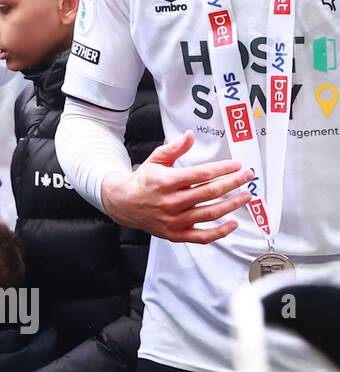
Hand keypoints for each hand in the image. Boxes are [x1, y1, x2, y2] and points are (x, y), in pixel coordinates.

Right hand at [101, 130, 253, 243]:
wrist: (124, 203)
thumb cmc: (143, 181)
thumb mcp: (155, 160)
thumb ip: (174, 148)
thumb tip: (190, 135)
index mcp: (166, 182)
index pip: (201, 174)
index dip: (222, 169)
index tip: (236, 165)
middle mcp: (170, 202)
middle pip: (210, 192)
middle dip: (233, 182)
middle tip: (247, 176)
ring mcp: (174, 220)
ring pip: (210, 213)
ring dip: (232, 204)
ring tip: (246, 196)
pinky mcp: (175, 234)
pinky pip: (202, 236)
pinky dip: (220, 232)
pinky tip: (233, 223)